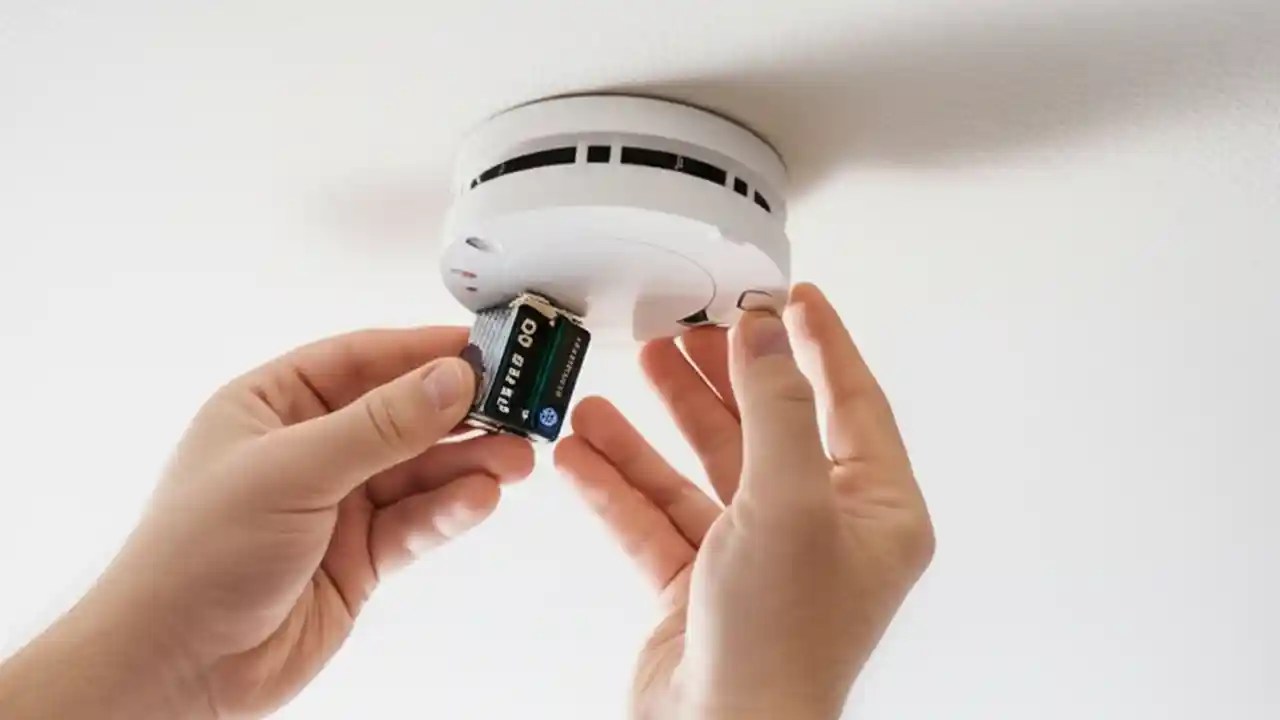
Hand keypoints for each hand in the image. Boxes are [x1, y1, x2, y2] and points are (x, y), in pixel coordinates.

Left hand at [0, 327, 533, 719]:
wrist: (177, 670)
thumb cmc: (194, 560)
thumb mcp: (290, 471)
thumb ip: (379, 425)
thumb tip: (449, 379)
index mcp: (271, 406)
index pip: (361, 360)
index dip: (424, 350)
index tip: (485, 348)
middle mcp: (306, 450)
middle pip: (401, 414)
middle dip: (460, 411)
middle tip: (519, 405)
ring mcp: (336, 504)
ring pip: (418, 471)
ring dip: (468, 462)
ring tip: (515, 457)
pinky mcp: (359, 556)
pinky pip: (416, 521)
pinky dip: (451, 509)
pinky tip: (481, 497)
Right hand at [555, 284, 934, 719]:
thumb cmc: (778, 646)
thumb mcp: (788, 501)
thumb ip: (778, 407)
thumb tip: (766, 333)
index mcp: (873, 512)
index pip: (851, 403)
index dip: (820, 344)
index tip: (790, 297)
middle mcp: (819, 532)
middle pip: (768, 427)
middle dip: (724, 375)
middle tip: (691, 327)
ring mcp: (757, 559)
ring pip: (706, 467)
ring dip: (662, 422)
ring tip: (633, 370)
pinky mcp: (700, 586)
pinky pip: (657, 516)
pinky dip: (621, 483)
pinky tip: (586, 450)